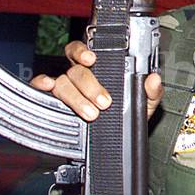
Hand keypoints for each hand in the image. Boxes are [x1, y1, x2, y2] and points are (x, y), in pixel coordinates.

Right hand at [31, 40, 163, 121]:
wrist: (114, 143)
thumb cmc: (125, 116)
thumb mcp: (144, 104)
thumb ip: (151, 92)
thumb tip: (154, 79)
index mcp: (98, 68)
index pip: (85, 51)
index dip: (84, 51)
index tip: (92, 59)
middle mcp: (78, 75)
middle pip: (76, 71)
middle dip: (89, 86)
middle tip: (104, 102)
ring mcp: (64, 88)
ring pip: (62, 83)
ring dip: (75, 97)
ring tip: (91, 113)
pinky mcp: (52, 101)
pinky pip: (40, 88)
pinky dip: (41, 85)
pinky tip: (47, 89)